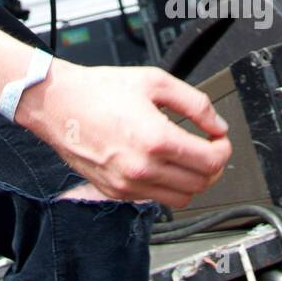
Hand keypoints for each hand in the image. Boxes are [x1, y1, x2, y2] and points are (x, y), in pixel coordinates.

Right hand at [19, 61, 231, 208]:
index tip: (220, 140)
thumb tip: (217, 125)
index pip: (210, 162)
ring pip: (181, 199)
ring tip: (186, 160)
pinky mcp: (115, 191)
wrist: (57, 104)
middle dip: (212, 166)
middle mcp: (143, 168)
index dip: (224, 150)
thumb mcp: (154, 81)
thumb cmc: (99, 90)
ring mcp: (128, 184)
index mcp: (156, 139)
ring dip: (192, 181)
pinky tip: (159, 164)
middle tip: (207, 149)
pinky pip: (154, 199)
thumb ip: (194, 103)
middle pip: (201, 184)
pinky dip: (165, 186)